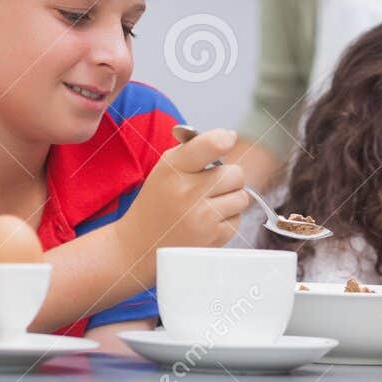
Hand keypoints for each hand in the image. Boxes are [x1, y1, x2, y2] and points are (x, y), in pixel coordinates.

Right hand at [115, 129, 249, 268]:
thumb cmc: (158, 201)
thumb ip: (194, 148)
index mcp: (173, 169)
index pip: (212, 144)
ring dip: (230, 199)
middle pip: (236, 174)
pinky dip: (227, 220)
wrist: (139, 245)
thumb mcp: (165, 168)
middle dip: (228, 178)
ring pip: (242, 197)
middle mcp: (187, 192)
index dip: (225, 139)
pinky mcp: (212, 238)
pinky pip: (238, 220)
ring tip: (209, 204)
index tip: (228, 140)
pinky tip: (207, 222)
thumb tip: (230, 136)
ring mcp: (201, 218)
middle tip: (212, 185)